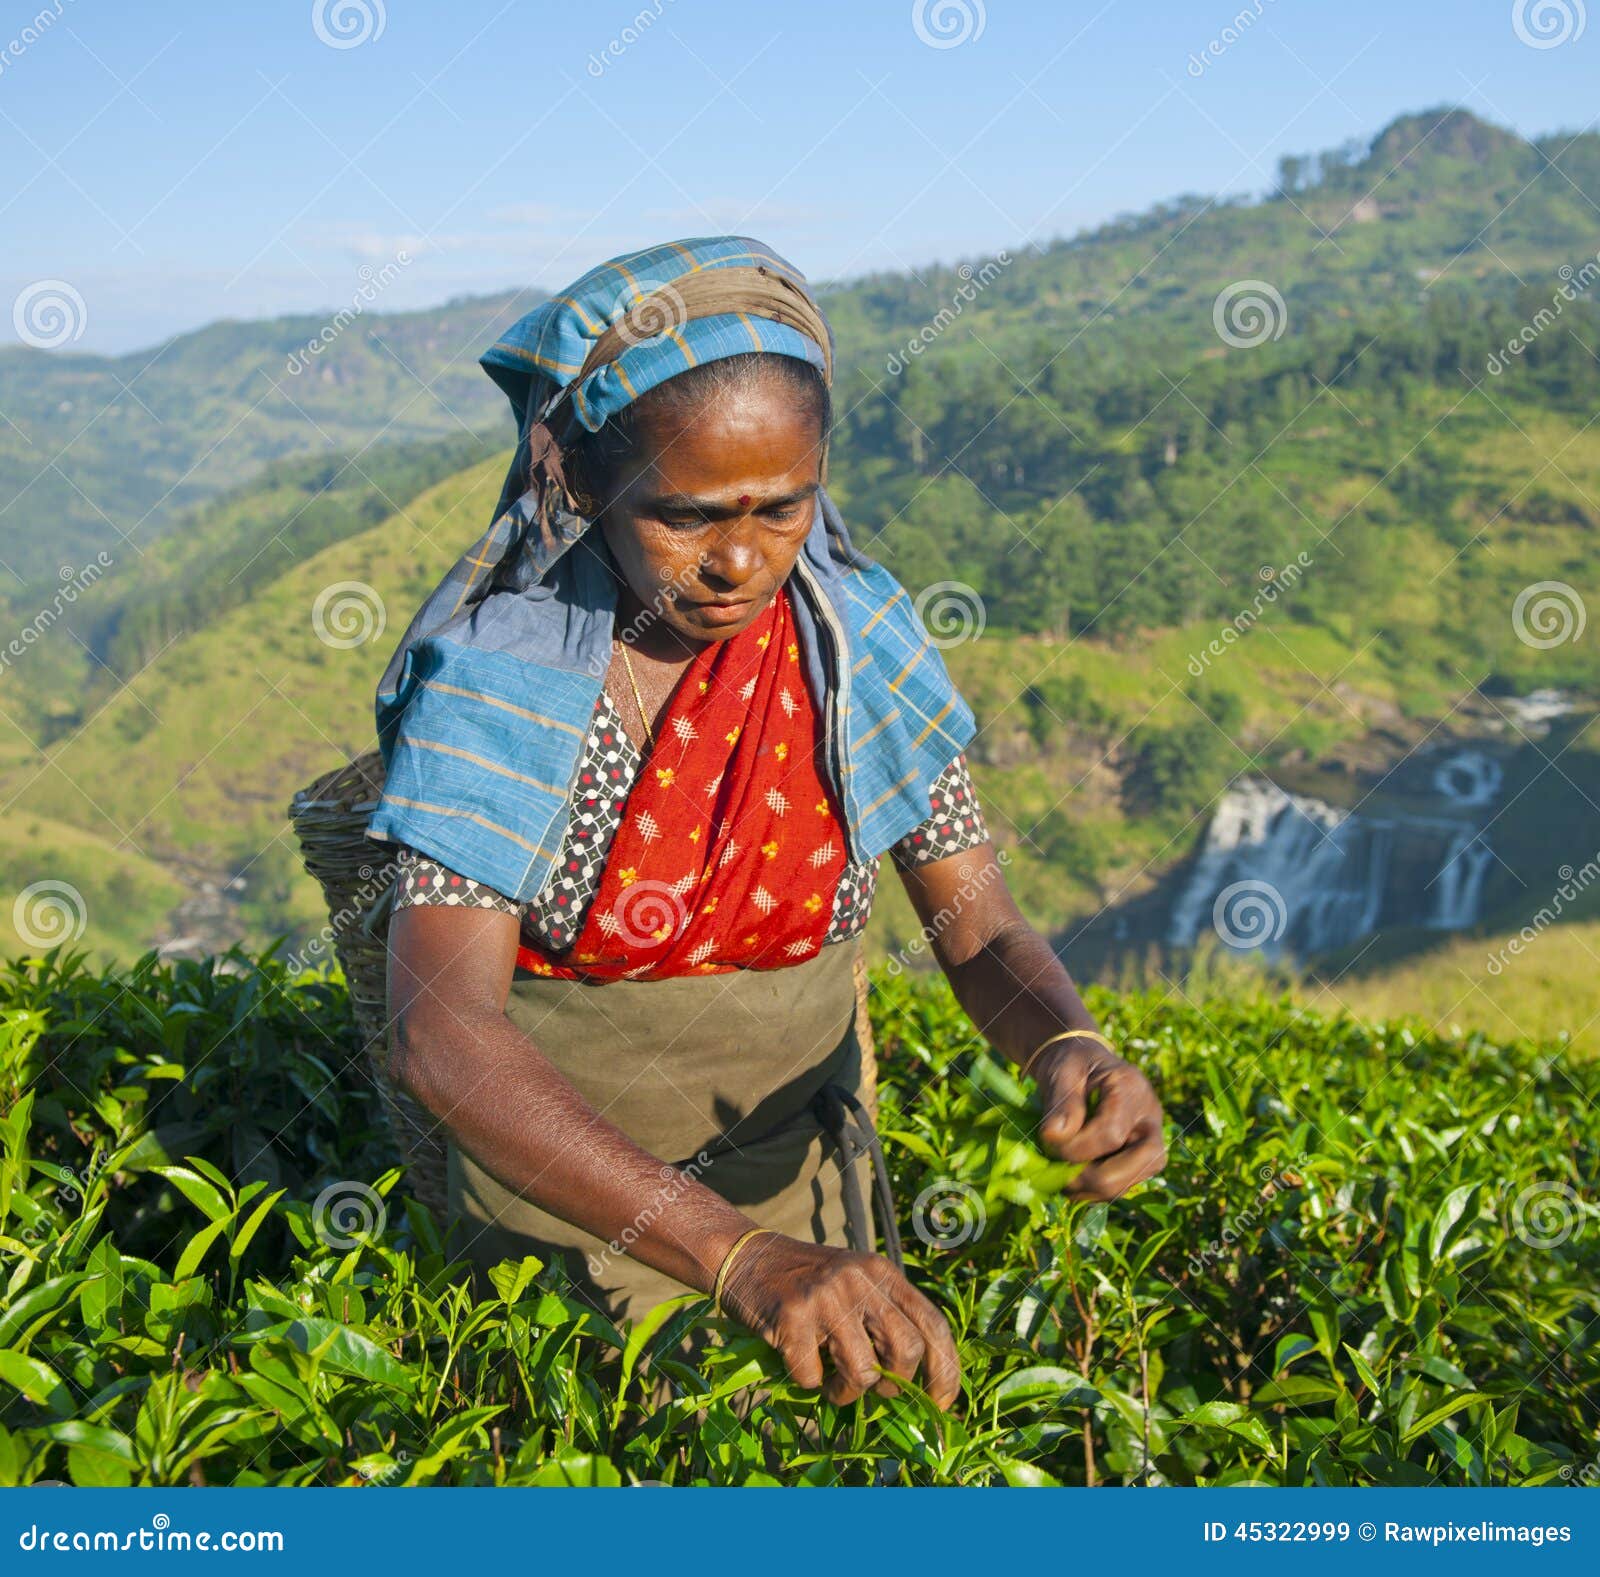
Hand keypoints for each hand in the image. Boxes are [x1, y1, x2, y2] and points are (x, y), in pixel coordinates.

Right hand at [718, 1234, 961, 1409]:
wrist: (747, 1256)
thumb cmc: (809, 1283)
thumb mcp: (857, 1285)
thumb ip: (887, 1319)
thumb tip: (921, 1386)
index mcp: (883, 1273)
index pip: (933, 1324)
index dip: (945, 1370)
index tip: (941, 1403)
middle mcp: (860, 1280)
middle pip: (906, 1350)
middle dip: (896, 1385)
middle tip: (875, 1389)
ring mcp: (826, 1297)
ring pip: (863, 1372)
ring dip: (849, 1394)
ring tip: (834, 1384)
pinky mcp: (792, 1317)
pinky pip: (814, 1377)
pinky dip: (810, 1383)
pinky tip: (800, 1362)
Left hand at [1034, 1035, 1165, 1200]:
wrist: (1081, 1064)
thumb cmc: (1071, 1064)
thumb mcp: (1061, 1072)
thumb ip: (1061, 1101)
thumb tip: (1055, 1136)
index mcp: (1132, 1089)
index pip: (1111, 1135)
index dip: (1076, 1148)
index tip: (1047, 1142)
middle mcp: (1150, 1118)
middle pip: (1136, 1166)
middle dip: (1091, 1177)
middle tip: (1057, 1171)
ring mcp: (1150, 1140)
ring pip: (1130, 1183)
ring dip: (1091, 1189)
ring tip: (1060, 1176)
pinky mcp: (1140, 1159)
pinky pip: (1122, 1186)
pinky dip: (1094, 1191)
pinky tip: (1071, 1180)